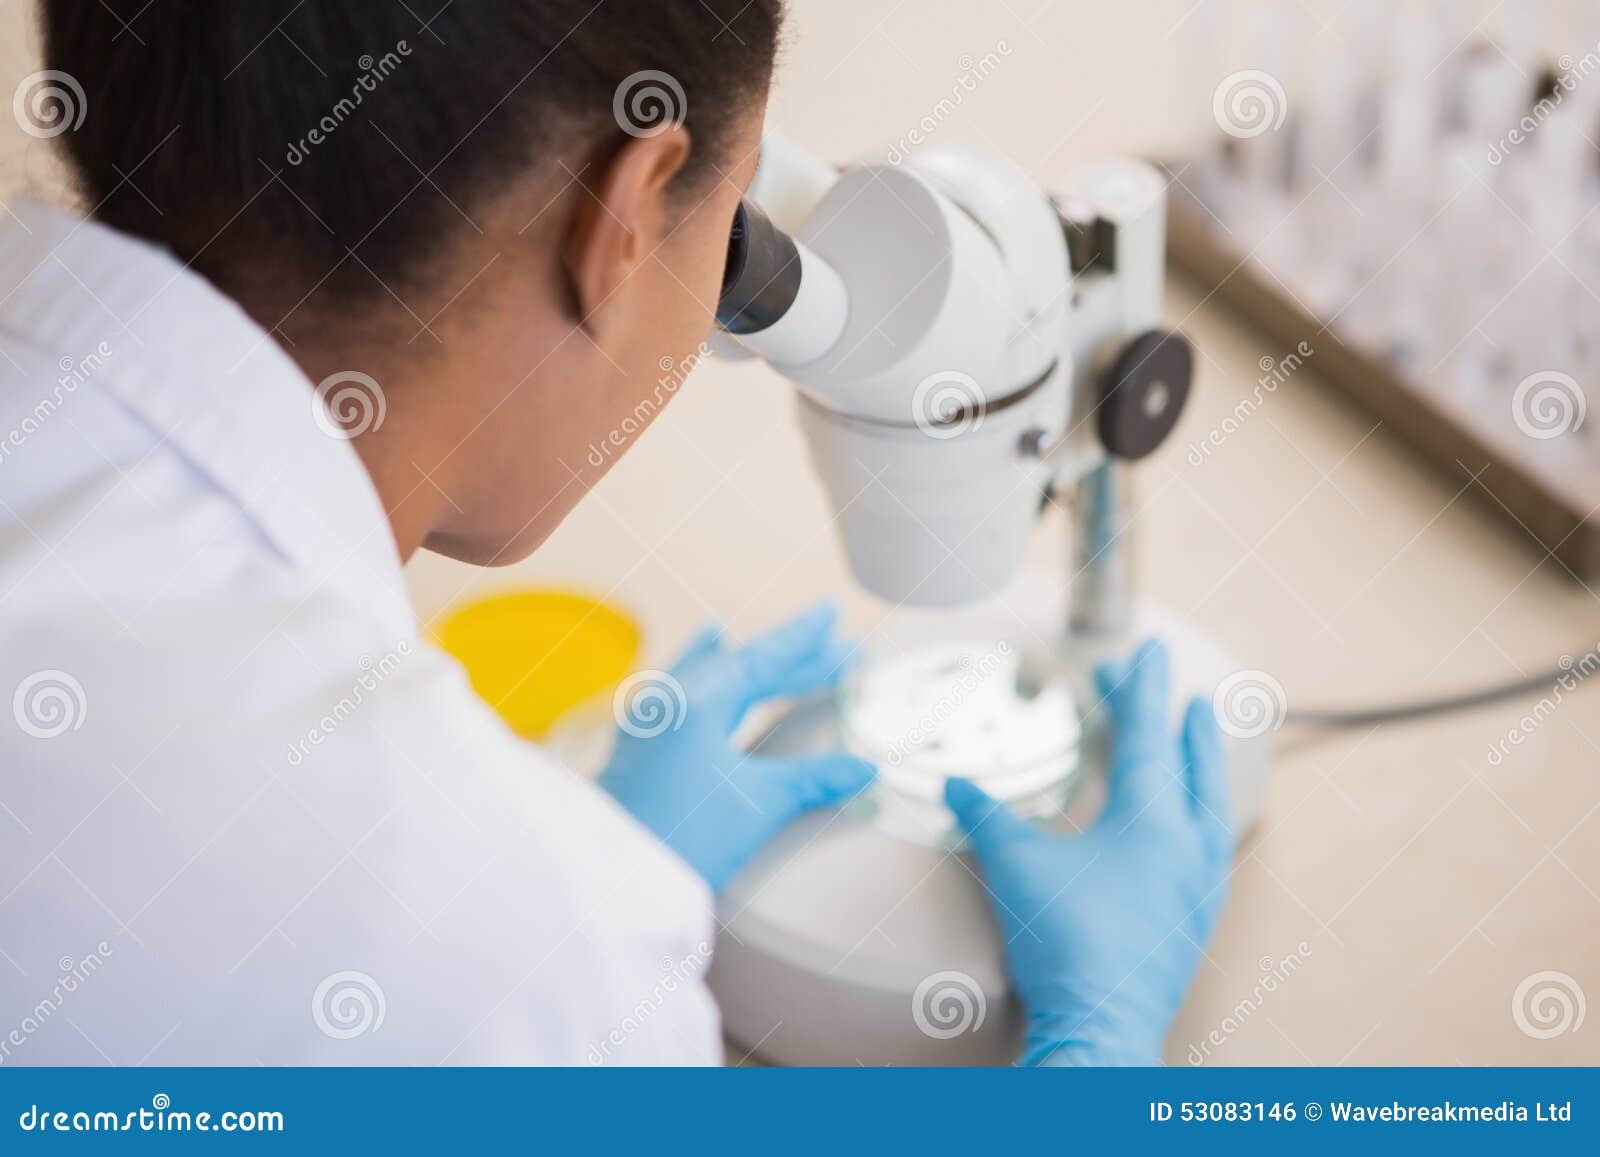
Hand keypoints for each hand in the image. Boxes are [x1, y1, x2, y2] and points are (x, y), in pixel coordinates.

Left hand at [600, 602, 875, 891]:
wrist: (615, 883)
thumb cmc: (686, 837)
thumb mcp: (759, 803)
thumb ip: (813, 778)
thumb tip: (864, 768)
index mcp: (698, 700)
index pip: (761, 658)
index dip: (801, 639)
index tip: (829, 616)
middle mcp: (669, 703)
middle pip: (736, 666)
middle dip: (784, 656)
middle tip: (828, 642)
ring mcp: (648, 728)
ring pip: (698, 681)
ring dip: (725, 663)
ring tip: (724, 632)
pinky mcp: (637, 756)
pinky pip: (673, 703)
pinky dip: (689, 690)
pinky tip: (681, 689)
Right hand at [945, 638, 1232, 1065]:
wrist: (1103, 1028)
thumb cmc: (1066, 941)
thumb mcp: (1015, 867)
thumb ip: (986, 817)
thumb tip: (955, 783)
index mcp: (1153, 820)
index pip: (1147, 736)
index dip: (1141, 689)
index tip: (1149, 650)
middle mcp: (1190, 846)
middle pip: (1190, 765)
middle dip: (1174, 719)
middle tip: (1163, 684)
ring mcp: (1201, 886)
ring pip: (1211, 807)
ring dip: (1200, 764)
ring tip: (1196, 736)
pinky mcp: (1196, 921)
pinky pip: (1211, 847)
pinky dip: (1201, 816)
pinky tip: (1188, 824)